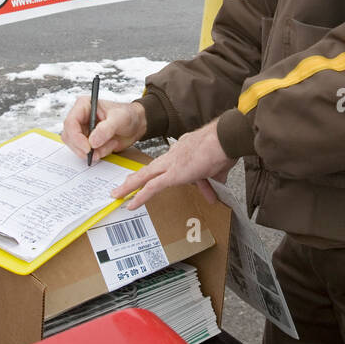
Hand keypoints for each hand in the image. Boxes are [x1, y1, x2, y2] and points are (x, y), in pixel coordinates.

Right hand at [62, 96, 146, 161]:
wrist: (136, 125)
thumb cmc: (128, 115)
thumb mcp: (119, 119)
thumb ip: (106, 129)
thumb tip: (92, 141)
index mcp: (84, 105)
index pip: (70, 122)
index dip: (76, 137)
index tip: (88, 148)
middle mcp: (80, 118)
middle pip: (69, 137)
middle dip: (83, 147)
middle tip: (97, 152)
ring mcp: (83, 131)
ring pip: (76, 147)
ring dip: (93, 151)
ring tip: (110, 143)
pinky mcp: (87, 141)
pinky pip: (86, 153)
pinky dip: (98, 153)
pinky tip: (110, 145)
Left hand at [111, 120, 232, 209]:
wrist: (225, 139)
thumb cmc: (225, 147)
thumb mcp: (218, 165)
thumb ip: (215, 174)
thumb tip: (219, 181)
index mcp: (183, 149)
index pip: (169, 163)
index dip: (162, 171)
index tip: (157, 176)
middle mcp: (173, 154)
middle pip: (150, 168)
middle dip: (135, 177)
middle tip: (123, 185)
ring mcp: (171, 163)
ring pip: (144, 176)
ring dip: (130, 186)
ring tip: (118, 195)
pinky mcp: (172, 174)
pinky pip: (151, 187)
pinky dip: (140, 197)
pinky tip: (131, 205)